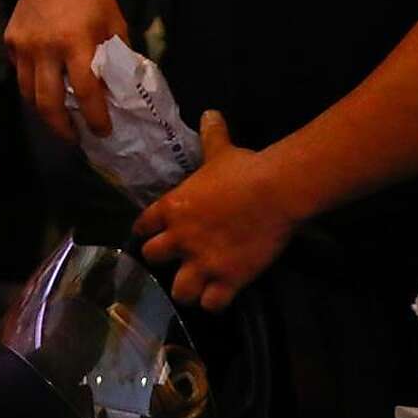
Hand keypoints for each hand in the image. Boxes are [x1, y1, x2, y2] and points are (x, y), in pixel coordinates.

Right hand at [4, 0, 128, 141]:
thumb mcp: (114, 26)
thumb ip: (115, 59)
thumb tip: (119, 94)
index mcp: (75, 42)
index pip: (85, 92)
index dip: (95, 118)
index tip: (103, 132)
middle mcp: (45, 46)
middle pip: (48, 102)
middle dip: (62, 128)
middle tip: (76, 139)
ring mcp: (23, 44)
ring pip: (27, 92)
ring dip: (44, 112)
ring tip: (60, 121)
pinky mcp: (10, 39)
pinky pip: (20, 72)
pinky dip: (32, 84)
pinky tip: (46, 88)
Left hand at [135, 112, 295, 312]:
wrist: (275, 192)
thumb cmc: (244, 169)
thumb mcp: (220, 150)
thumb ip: (210, 135)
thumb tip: (210, 113)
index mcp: (172, 207)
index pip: (142, 226)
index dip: (147, 231)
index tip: (153, 235)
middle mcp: (181, 238)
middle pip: (153, 259)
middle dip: (163, 261)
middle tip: (178, 259)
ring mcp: (203, 262)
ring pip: (179, 291)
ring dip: (187, 289)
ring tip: (197, 285)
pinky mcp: (228, 280)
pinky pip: (212, 305)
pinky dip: (215, 303)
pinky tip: (222, 295)